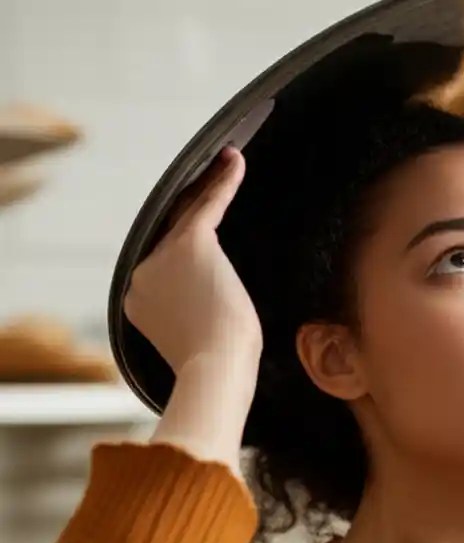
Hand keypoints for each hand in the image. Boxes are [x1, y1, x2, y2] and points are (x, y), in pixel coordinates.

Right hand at [124, 146, 261, 375]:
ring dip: (207, 184)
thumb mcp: (198, 339)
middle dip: (191, 205)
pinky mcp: (191, 245)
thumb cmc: (220, 365)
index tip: (204, 226)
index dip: (184, 244)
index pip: (164, 265)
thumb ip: (193, 315)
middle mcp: (141, 275)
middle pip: (171, 232)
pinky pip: (209, 204)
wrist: (217, 368)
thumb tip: (214, 305)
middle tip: (211, 178)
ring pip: (188, 212)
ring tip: (225, 161)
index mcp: (137, 300)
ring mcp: (161, 258)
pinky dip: (223, 181)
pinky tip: (234, 161)